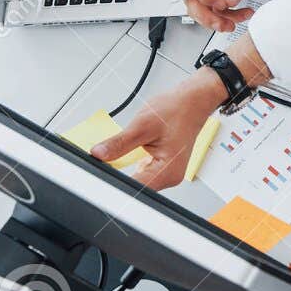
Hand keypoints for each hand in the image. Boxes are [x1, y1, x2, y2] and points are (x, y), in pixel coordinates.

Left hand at [93, 69, 223, 189]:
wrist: (192, 102)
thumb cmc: (178, 111)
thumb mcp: (143, 125)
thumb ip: (119, 143)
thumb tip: (99, 154)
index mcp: (168, 171)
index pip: (134, 188)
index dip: (113, 183)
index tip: (100, 174)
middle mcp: (169, 176)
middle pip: (135, 187)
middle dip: (117, 175)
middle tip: (106, 158)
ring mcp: (166, 173)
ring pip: (137, 180)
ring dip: (125, 168)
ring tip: (126, 149)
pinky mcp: (162, 168)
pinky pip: (142, 173)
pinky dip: (131, 163)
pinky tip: (133, 149)